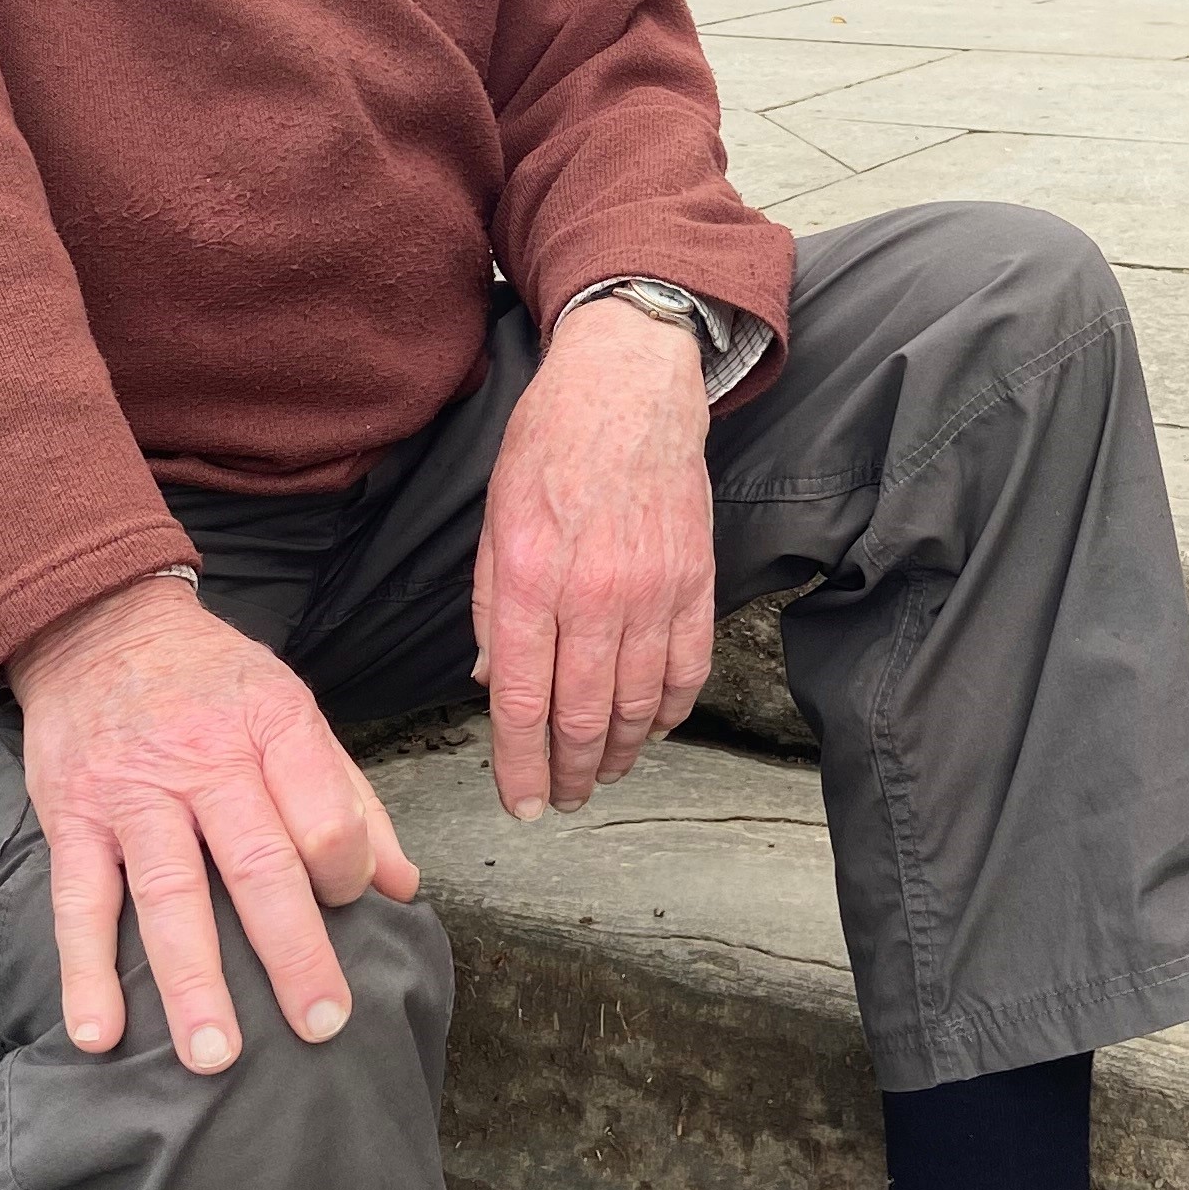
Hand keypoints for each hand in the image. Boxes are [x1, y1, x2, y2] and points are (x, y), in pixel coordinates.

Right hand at [5, 578, 418, 1070]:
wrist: (99, 626)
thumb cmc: (212, 683)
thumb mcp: (290, 710)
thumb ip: (349, 798)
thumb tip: (404, 887)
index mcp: (273, 726)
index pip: (326, 811)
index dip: (347, 871)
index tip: (351, 907)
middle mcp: (204, 758)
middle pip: (257, 863)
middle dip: (293, 951)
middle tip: (321, 1025)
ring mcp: (133, 791)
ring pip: (168, 892)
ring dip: (193, 980)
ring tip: (215, 1056)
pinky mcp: (71, 816)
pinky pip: (78, 901)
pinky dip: (86, 971)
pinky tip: (97, 1032)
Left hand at [472, 294, 714, 819]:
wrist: (628, 386)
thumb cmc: (551, 445)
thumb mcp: (494, 520)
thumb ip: (493, 608)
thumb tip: (495, 682)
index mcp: (530, 580)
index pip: (522, 704)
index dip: (520, 768)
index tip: (521, 803)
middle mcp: (593, 594)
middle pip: (581, 718)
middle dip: (568, 774)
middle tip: (560, 799)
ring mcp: (652, 591)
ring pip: (637, 705)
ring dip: (617, 752)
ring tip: (600, 772)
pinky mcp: (695, 582)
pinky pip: (687, 670)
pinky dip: (669, 711)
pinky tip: (651, 727)